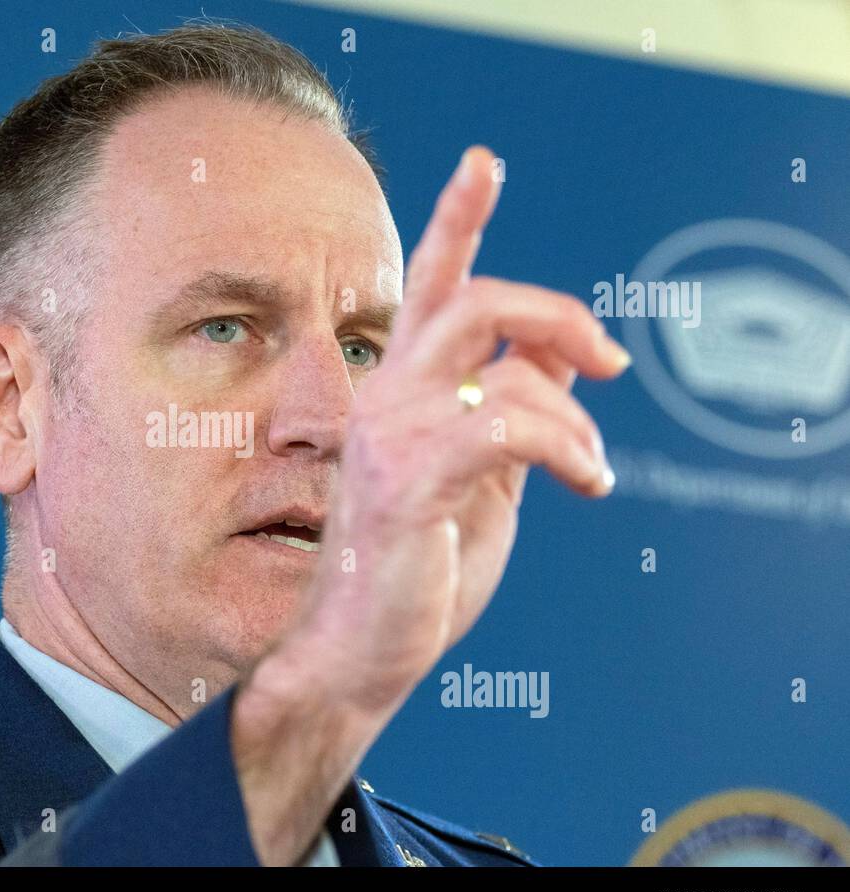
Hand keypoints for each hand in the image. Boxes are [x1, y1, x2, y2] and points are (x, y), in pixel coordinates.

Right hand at [292, 144, 630, 710]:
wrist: (360, 649)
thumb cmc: (416, 569)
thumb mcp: (483, 478)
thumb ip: (513, 411)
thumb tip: (559, 356)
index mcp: (400, 391)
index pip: (431, 286)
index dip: (457, 216)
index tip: (486, 162)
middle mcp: (387, 397)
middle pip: (480, 298)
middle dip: (562, 315)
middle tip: (611, 364)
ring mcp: (391, 433)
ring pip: (505, 359)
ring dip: (576, 415)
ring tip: (591, 466)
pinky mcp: (408, 479)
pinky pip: (513, 426)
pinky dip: (571, 450)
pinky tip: (587, 484)